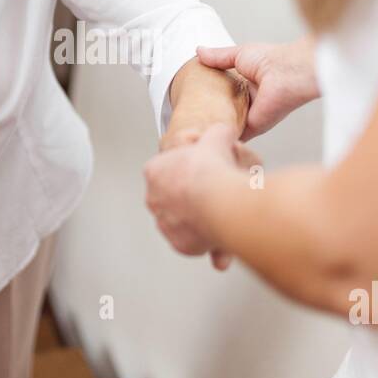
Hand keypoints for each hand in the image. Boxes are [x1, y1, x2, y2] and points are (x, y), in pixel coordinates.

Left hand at [145, 124, 261, 268]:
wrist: (219, 199)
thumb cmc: (211, 170)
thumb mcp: (217, 137)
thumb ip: (217, 134)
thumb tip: (224, 133)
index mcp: (154, 171)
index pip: (163, 169)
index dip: (184, 168)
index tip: (199, 170)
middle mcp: (153, 199)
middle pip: (169, 196)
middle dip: (186, 195)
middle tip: (208, 191)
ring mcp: (164, 223)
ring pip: (179, 220)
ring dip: (194, 216)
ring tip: (215, 210)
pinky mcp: (180, 243)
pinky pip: (191, 239)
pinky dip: (202, 236)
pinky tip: (216, 226)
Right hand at [196, 38, 319, 138]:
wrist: (286, 73)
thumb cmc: (270, 60)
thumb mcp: (237, 55)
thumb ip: (218, 57)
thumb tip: (198, 51)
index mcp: (246, 85)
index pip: (224, 93)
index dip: (210, 95)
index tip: (192, 97)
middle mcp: (249, 102)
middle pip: (225, 110)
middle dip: (209, 113)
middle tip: (188, 114)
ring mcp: (250, 116)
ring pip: (228, 124)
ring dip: (214, 125)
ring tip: (192, 127)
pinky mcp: (253, 128)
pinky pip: (235, 135)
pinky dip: (223, 136)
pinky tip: (206, 136)